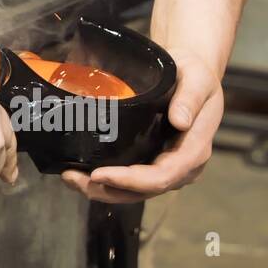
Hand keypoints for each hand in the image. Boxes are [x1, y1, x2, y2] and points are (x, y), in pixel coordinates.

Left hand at [61, 51, 222, 202]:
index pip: (162, 176)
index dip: (130, 181)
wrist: (194, 77)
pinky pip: (130, 183)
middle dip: (106, 190)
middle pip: (143, 191)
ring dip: (101, 190)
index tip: (99, 174)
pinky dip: (105, 183)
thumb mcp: (197, 79)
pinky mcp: (153, 165)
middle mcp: (183, 168)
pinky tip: (81, 174)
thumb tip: (180, 121)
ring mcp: (168, 169)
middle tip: (71, 177)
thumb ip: (190, 98)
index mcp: (194, 151)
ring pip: (133, 193)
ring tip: (69, 178)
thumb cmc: (196, 75)